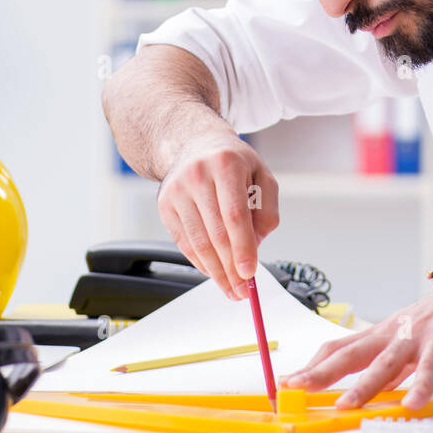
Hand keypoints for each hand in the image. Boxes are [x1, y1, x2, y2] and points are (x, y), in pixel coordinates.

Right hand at [157, 134, 278, 299]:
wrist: (193, 143)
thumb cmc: (232, 162)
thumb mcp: (262, 175)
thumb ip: (267, 210)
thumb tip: (256, 247)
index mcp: (226, 165)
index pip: (234, 215)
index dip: (242, 248)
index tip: (249, 273)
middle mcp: (198, 176)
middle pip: (216, 234)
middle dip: (230, 269)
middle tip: (242, 290)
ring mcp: (177, 190)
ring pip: (198, 243)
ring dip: (215, 272)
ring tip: (230, 288)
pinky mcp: (165, 204)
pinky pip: (183, 243)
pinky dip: (200, 262)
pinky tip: (213, 272)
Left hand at [281, 274, 432, 409]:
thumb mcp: (413, 343)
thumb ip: (394, 368)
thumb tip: (373, 391)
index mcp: (383, 333)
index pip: (340, 348)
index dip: (314, 365)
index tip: (290, 381)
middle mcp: (393, 332)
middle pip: (351, 354)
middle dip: (321, 372)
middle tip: (295, 388)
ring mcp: (417, 335)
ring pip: (386, 362)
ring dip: (364, 384)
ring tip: (344, 405)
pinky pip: (431, 366)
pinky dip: (421, 385)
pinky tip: (413, 404)